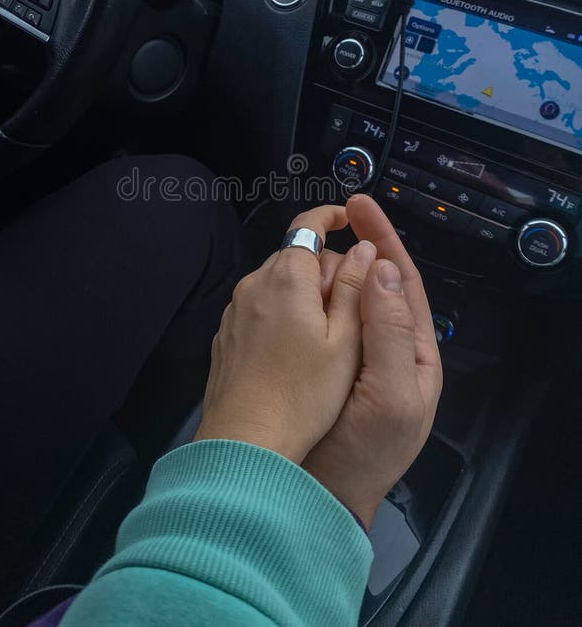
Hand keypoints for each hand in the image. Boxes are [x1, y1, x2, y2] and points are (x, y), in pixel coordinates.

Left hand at [195, 206, 377, 463]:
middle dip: (325, 267)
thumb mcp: (345, 342)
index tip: (350, 219)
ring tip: (326, 338)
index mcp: (287, 276)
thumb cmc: (303, 393)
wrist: (246, 441)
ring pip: (277, 284)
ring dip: (303, 294)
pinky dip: (281, 315)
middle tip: (351, 304)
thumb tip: (365, 249)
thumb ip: (356, 288)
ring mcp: (235, 310)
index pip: (308, 224)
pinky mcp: (226, 335)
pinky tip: (295, 353)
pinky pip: (260, 308)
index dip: (331, 216)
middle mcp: (254, 283)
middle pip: (295, 256)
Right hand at [304, 195, 442, 528]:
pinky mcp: (320, 362)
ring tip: (303, 253)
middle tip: (323, 228)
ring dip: (325, 271)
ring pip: (341, 297)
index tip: (359, 204)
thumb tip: (383, 267)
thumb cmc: (364, 453)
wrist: (318, 498)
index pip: (403, 282)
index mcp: (414, 352)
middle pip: (373, 282)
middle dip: (352, 250)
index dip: (383, 239)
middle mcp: (386, 347)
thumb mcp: (391, 395)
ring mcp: (351, 354)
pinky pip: (317, 318)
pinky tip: (288, 288)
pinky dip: (305, 297)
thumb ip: (391, 332)